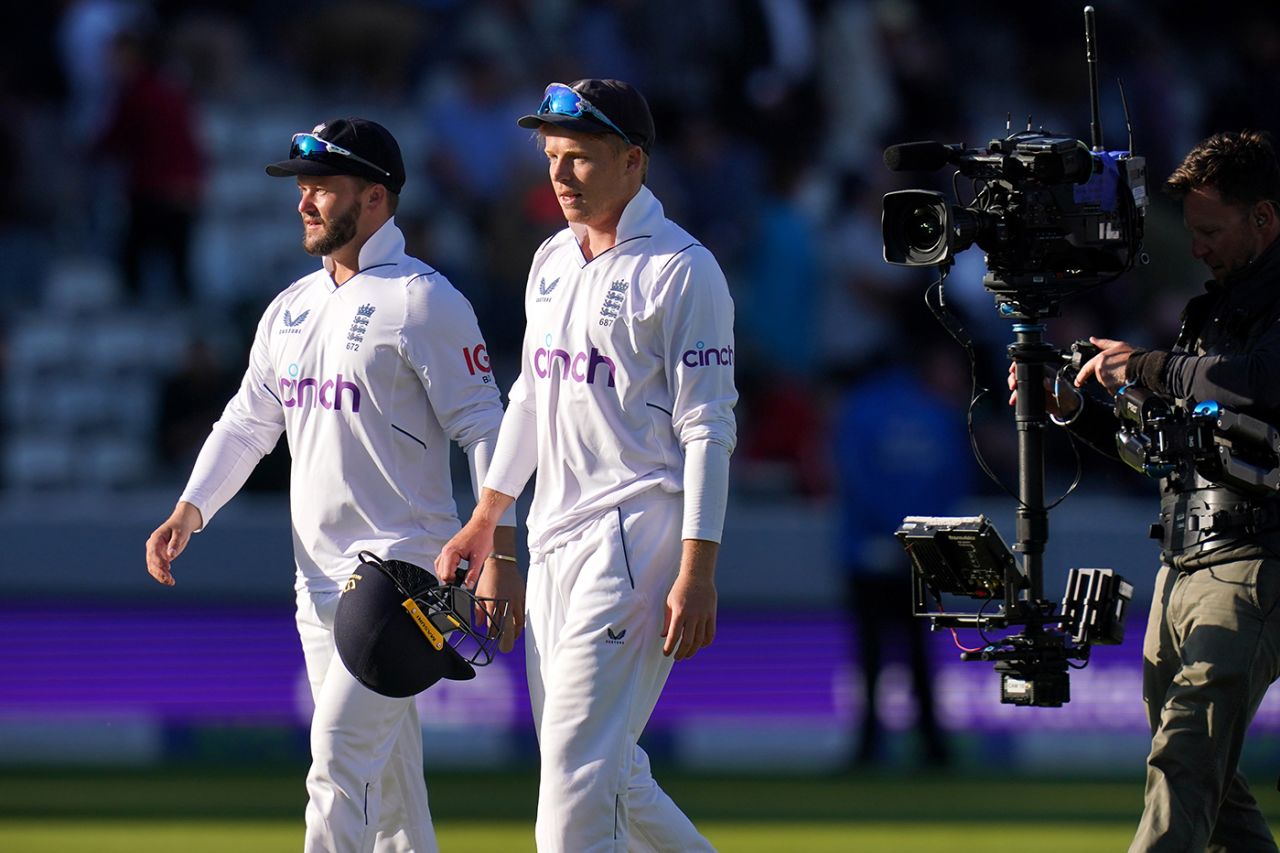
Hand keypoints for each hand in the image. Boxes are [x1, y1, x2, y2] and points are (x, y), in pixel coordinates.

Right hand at [145, 501, 202, 586]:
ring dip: (160, 576)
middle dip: (159, 572)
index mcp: (155, 539)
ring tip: (171, 582)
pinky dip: (162, 574)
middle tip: (169, 580)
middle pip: (151, 561)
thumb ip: (175, 543)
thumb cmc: (180, 527)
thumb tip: (171, 555)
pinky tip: (170, 579)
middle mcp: (152, 546)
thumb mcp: (180, 533)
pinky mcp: (159, 556)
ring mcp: (154, 552)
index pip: (153, 552)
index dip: (158, 561)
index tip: (166, 569)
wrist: (181, 523)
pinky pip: (158, 567)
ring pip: (153, 567)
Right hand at [435, 518, 494, 586]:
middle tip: (463, 581)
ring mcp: (446, 550)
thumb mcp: (479, 558)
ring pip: (440, 569)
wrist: (482, 523)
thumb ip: (473, 574)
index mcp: (450, 553)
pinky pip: (443, 563)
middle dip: (451, 580)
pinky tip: (457, 570)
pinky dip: (448, 569)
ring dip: (449, 575)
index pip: (445, 576)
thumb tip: (468, 586)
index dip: (454, 583)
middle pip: (441, 574)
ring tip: (461, 577)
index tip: (463, 585)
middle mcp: (445, 551)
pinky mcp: (450, 549)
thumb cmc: (481, 536)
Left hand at [475, 558, 524, 653]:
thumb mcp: (479, 593)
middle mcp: (506, 601)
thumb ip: (479, 610)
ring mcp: (515, 599)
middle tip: (505, 647)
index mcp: (493, 601)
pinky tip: (518, 625)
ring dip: (515, 632)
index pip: (494, 623)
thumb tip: (479, 623)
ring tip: (512, 638)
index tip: (492, 639)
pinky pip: (523, 612)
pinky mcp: (522, 596)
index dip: (493, 634)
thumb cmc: (489, 577)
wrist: (502, 562)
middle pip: (507, 625)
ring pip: (518, 621)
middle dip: (506, 638)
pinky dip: (521, 621)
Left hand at [662, 540, 717, 659]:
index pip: (674, 635)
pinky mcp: (712, 615)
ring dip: (693, 650)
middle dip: (681, 652)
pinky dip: (706, 643)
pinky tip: (700, 646)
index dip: (669, 647)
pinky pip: (710, 633)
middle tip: (677, 657)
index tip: (666, 653)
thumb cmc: (680, 588)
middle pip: (688, 641)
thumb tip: (664, 636)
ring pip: (700, 640)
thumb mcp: (669, 602)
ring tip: (687, 655)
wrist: (697, 575)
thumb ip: (667, 620)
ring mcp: (704, 615)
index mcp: (680, 612)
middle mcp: (692, 615)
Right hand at [1007, 362, 1078, 420]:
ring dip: (1013, 388)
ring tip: (1013, 395)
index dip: (1019, 365)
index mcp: (1044, 371)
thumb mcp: (1063, 389)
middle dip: (1013, 378)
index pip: (1029, 364)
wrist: (1067, 408)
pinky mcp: (1031, 395)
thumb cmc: (1067, 394)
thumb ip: (1055, 385)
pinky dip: (1015, 397)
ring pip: (1018, 384)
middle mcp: (1037, 377)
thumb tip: (1045, 381)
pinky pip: (1020, 394)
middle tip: (1013, 385)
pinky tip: (1013, 401)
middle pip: (1020, 373)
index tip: (1013, 370)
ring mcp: (1033, 386)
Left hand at [1075, 336, 1136, 394]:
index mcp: (1100, 360)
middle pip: (1099, 376)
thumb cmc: (1132, 356)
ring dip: (1112, 380)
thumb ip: (1103, 343)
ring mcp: (1106, 380)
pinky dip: (1116, 386)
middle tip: (1118, 369)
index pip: (1086, 369)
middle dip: (1106, 374)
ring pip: (1106, 383)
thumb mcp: (1118, 345)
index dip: (1081, 377)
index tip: (1078, 382)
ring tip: (1123, 373)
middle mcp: (1100, 371)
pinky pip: (1112, 389)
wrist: (1144, 367)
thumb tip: (1092, 339)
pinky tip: (1124, 380)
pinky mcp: (1112, 388)